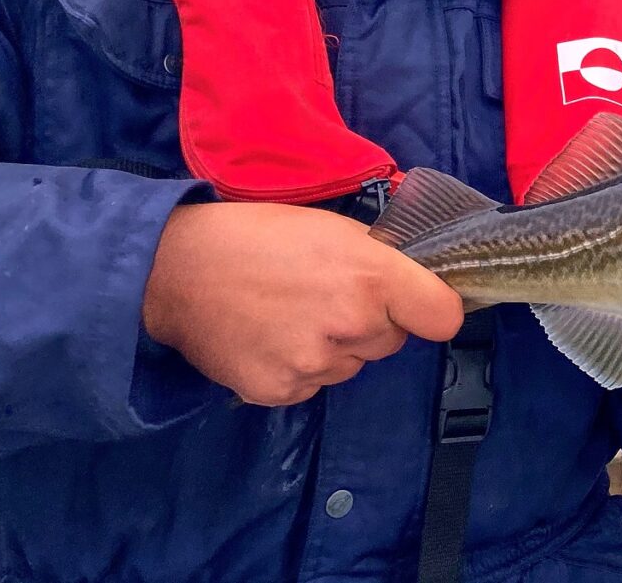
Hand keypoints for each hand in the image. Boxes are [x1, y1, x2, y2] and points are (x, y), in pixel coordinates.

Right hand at [142, 202, 462, 405]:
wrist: (178, 270)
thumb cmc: (261, 236)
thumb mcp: (334, 229)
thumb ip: (380, 260)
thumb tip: (418, 284)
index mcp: (372, 276)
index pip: (443, 316)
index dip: (433, 309)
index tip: (419, 306)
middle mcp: (351, 324)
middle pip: (391, 341)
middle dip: (372, 324)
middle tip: (328, 297)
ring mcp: (314, 363)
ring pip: (350, 365)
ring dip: (333, 348)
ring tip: (291, 315)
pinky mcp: (280, 391)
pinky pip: (312, 385)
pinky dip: (298, 369)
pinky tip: (270, 339)